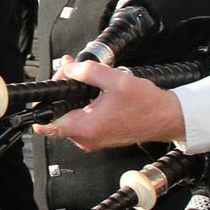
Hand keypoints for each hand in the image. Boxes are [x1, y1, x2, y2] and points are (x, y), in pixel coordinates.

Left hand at [31, 56, 185, 152]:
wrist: (167, 118)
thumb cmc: (146, 104)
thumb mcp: (114, 80)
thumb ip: (87, 71)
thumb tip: (69, 68)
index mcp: (85, 128)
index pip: (46, 124)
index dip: (42, 103)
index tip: (50, 88)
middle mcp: (86, 139)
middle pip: (57, 115)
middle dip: (62, 89)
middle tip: (71, 70)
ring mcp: (92, 140)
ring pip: (69, 117)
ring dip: (72, 95)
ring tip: (82, 75)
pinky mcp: (99, 137)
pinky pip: (81, 120)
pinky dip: (82, 103)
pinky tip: (91, 88)